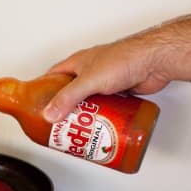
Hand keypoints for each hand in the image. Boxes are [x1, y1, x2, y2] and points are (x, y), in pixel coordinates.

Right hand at [43, 39, 169, 122]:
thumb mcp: (88, 80)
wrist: (156, 60)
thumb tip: (50, 115)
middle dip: (63, 109)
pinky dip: (102, 117)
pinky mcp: (121, 91)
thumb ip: (68, 98)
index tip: (35, 105)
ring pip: (89, 101)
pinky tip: (99, 127)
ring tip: (77, 131)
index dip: (42, 90)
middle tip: (57, 125)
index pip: (52, 77)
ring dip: (83, 115)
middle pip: (70, 92)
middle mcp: (90, 71)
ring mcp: (106, 81)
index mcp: (77, 63)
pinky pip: (106, 107)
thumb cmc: (125, 58)